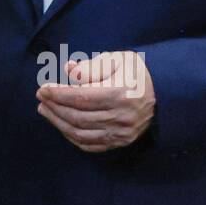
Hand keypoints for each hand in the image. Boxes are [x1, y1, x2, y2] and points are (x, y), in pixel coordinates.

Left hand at [35, 50, 155, 152]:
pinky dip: (72, 137)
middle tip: (41, 98)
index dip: (58, 94)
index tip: (43, 89)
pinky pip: (91, 145)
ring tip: (45, 110)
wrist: (164, 92)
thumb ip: (91, 67)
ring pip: (81, 133)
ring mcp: (122, 133)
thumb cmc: (136, 71)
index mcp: (121, 94)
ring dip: (59, 123)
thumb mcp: (116, 59)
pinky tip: (61, 125)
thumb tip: (68, 71)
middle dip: (55, 107)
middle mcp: (122, 117)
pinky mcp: (121, 141)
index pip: (81, 97)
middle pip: (78, 117)